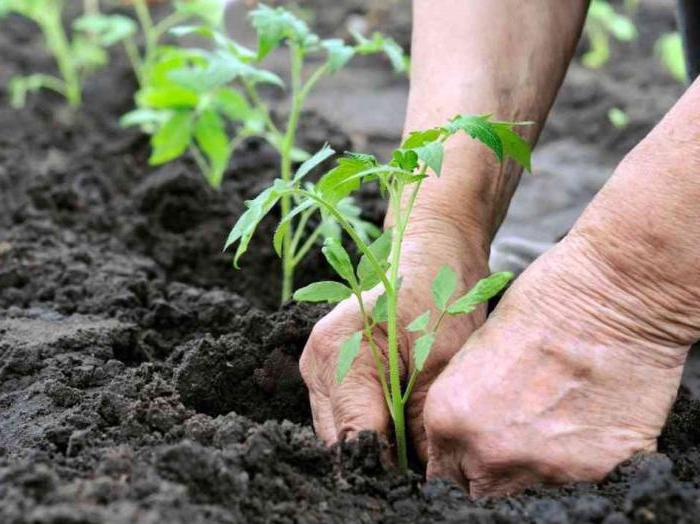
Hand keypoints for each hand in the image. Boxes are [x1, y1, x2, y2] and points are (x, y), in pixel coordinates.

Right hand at [300, 217, 489, 460]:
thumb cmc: (440, 294)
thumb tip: (424, 478)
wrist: (432, 252)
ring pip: (340, 431)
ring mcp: (318, 366)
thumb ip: (423, 425)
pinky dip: (371, 426)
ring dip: (375, 445)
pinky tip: (400, 427)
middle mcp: (317, 362)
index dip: (387, 469)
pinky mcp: (329, 369)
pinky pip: (344, 414)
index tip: (418, 485)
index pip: (355, 438)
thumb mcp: (441, 363)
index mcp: (338, 353)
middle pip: (340, 440)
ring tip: (414, 450)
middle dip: (379, 460)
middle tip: (421, 471)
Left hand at [423, 231, 689, 495]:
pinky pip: (578, 473)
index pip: (443, 468)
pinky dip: (580, 451)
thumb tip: (467, 428)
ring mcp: (543, 465)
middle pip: (481, 485)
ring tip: (553, 410)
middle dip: (490, 463)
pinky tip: (586, 410)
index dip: (459, 454)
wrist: (611, 295)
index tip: (473, 442)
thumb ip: (465, 401)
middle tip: (512, 429)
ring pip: (529, 482)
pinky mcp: (595, 468)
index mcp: (450, 417)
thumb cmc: (540, 302)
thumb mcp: (477, 349)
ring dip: (533, 458)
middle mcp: (490, 450)